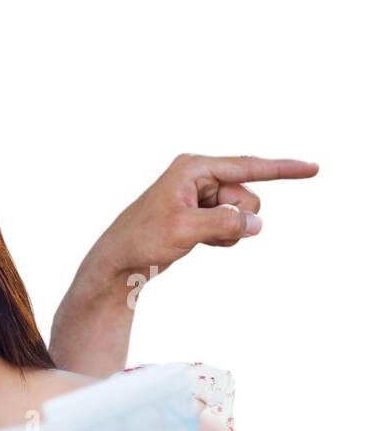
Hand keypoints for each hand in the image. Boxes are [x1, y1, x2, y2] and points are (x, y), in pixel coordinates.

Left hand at [91, 153, 318, 284]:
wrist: (117, 264)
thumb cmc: (142, 241)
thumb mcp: (186, 230)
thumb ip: (226, 223)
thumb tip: (257, 223)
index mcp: (193, 167)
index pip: (248, 167)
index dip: (283, 169)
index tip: (314, 169)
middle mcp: (198, 176)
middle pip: (247, 196)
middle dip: (237, 218)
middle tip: (203, 231)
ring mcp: (200, 196)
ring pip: (241, 214)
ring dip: (229, 231)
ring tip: (196, 239)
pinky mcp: (200, 215)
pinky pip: (231, 226)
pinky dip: (222, 238)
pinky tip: (198, 244)